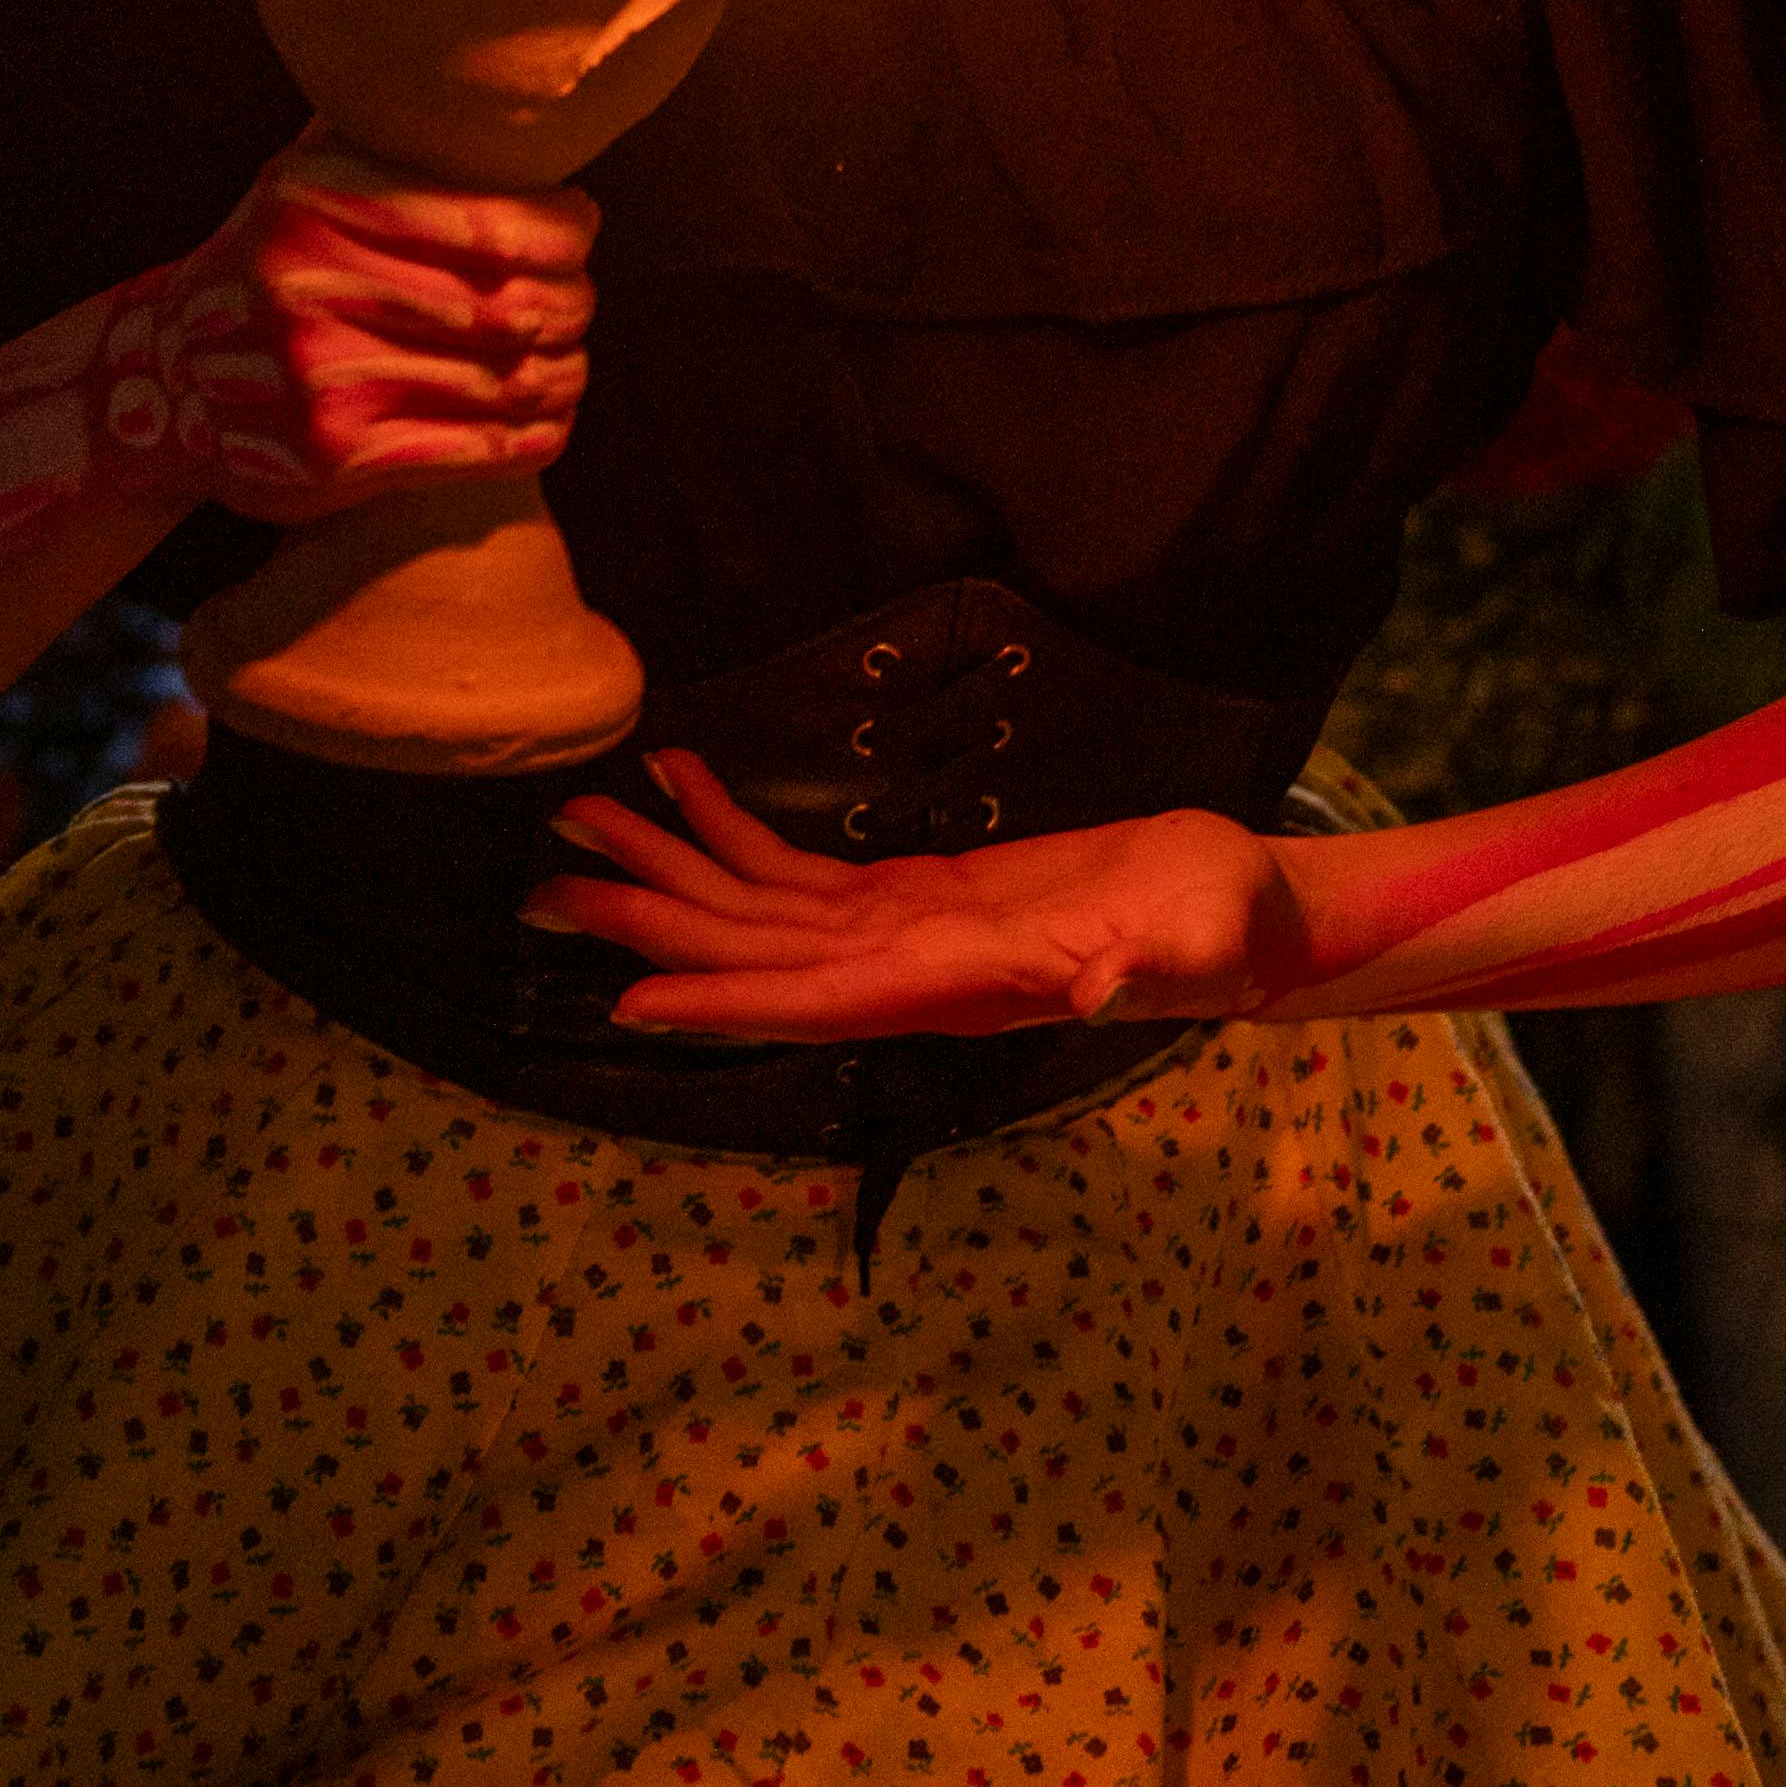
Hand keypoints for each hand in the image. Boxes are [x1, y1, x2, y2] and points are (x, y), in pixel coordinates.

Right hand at [125, 139, 595, 526]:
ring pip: (510, 380)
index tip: (579, 225)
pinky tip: (549, 415)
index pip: (494, 222)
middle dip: (570, 301)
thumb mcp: (300, 177)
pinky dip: (539, 431)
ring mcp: (325, 378)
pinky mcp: (336, 458)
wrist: (166, 382)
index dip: (564, 230)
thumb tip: (503, 95)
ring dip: (564, 370)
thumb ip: (385, 134)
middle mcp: (315, 287)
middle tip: (576, 296)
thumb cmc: (268, 265)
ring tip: (567, 355)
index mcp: (317, 201)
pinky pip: (483, 447)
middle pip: (513, 305)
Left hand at [520, 748, 1302, 1039]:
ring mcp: (900, 934)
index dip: (728, 1004)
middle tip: (547, 885)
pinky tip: (678, 782)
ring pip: (758, 912)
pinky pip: (797, 872)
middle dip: (653, 925)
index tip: (629, 1003)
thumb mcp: (1207, 940)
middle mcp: (905, 970)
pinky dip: (731, 831)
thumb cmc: (1227, 927)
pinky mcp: (911, 894)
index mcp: (957, 984)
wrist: (1238, 915)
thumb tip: (1102, 988)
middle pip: (756, 956)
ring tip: (581, 818)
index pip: (821, 1002)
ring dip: (669, 870)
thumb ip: (1155, 969)